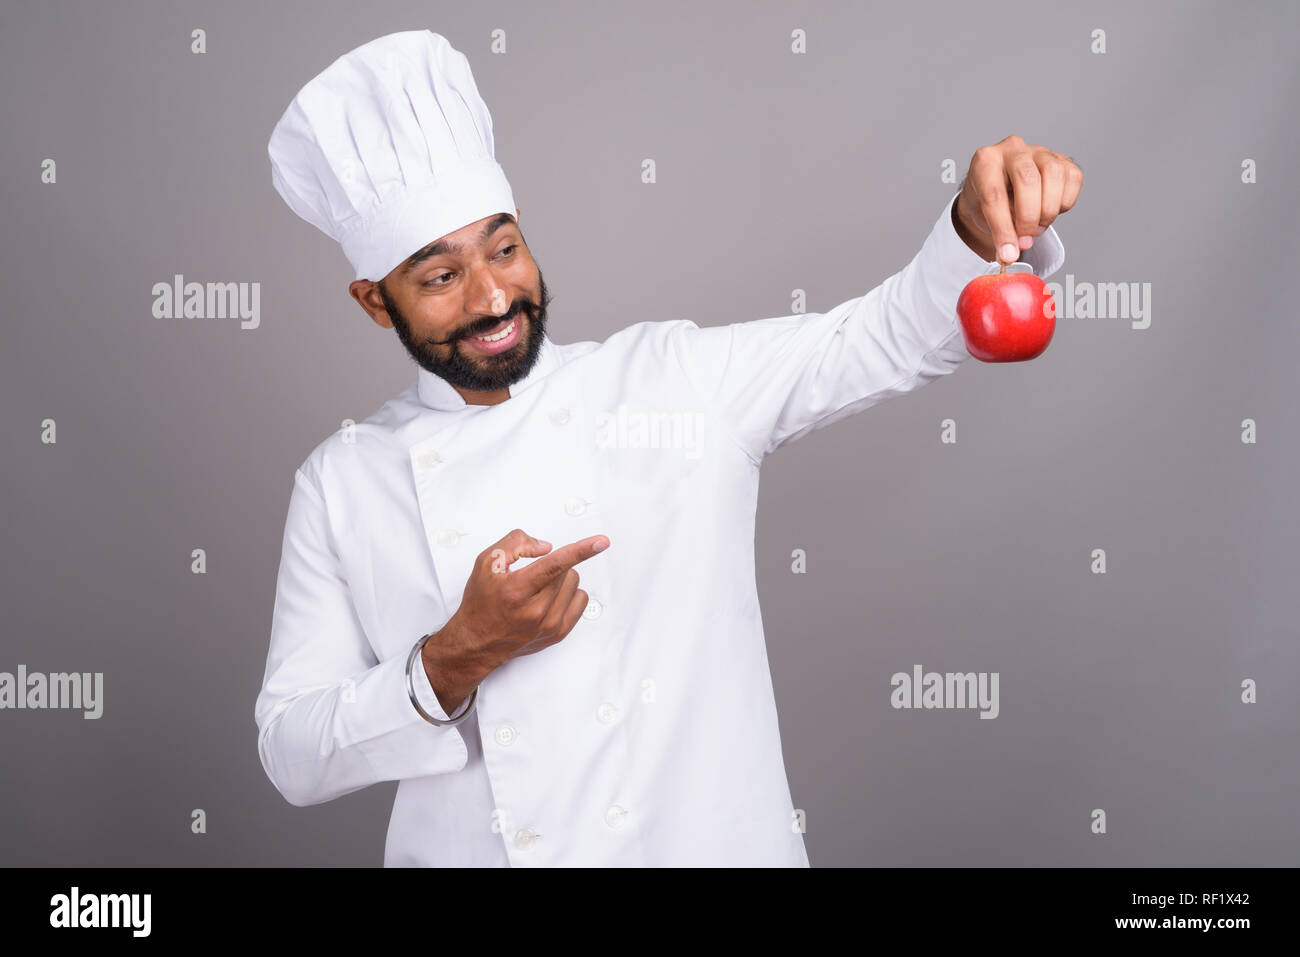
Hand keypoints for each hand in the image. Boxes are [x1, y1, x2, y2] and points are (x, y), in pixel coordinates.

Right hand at [421, 528, 609, 711]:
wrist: (477, 642)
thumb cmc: (481, 602)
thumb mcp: (487, 563)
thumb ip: (516, 544)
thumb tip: (547, 547)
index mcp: (517, 590)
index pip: (554, 565)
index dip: (581, 550)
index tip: (602, 541)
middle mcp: (536, 610)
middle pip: (566, 571)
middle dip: (552, 567)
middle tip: (531, 577)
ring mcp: (549, 625)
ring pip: (574, 584)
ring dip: (561, 581)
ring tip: (538, 590)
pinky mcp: (558, 634)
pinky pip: (580, 601)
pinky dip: (568, 595)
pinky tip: (549, 600)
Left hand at [953, 135, 1082, 264]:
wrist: (1003, 188)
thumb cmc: (991, 202)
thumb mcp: (984, 217)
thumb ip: (998, 234)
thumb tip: (1011, 255)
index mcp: (985, 161)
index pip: (994, 195)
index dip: (1003, 229)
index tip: (1009, 253)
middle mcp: (1012, 149)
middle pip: (1027, 179)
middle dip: (1028, 218)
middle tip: (1025, 241)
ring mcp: (1039, 151)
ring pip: (1053, 174)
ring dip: (1048, 209)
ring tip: (1038, 226)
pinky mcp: (1061, 158)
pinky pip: (1073, 178)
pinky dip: (1065, 201)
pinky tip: (1051, 209)